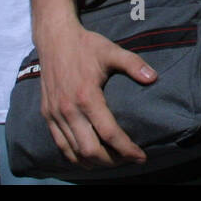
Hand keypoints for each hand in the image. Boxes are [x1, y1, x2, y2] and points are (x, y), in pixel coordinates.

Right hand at [36, 22, 156, 168]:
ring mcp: (55, 115)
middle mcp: (68, 110)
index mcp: (86, 96)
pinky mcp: (46, 115)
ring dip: (93, 162)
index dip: (126, 149)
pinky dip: (74, 156)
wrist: (54, 38)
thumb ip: (133, 64)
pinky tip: (87, 157)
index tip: (140, 156)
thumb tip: (154, 78)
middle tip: (128, 160)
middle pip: (90, 150)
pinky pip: (60, 144)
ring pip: (73, 152)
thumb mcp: (111, 51)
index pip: (109, 133)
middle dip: (111, 161)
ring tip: (112, 161)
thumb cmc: (85, 45)